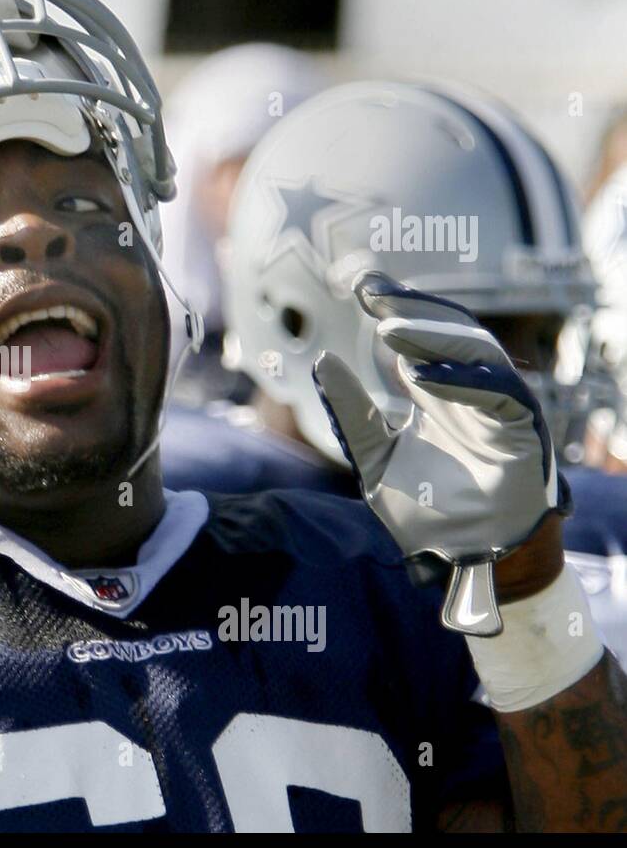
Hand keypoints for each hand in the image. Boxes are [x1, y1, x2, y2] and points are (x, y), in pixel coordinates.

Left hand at [312, 271, 568, 635]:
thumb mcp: (372, 458)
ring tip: (388, 331)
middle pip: (449, 333)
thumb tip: (322, 362)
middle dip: (412, 309)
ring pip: (477, 355)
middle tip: (372, 291)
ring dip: (434, 339)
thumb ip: (351, 412)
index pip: (421, 336)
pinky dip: (463, 382)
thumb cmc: (426, 511)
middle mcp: (470, 393)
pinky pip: (501, 395)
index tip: (361, 287)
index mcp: (438, 392)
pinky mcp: (524, 433)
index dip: (397, 308)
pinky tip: (420, 375)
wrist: (462, 560)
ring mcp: (499, 410)